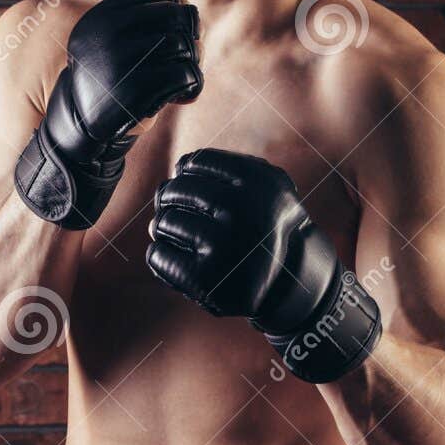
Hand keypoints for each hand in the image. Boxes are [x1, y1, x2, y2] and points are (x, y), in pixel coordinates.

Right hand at [15, 0, 201, 228]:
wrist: (79, 131)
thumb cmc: (106, 85)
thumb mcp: (110, 46)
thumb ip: (142, 25)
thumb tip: (188, 8)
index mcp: (99, 19)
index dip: (176, 11)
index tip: (175, 33)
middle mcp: (105, 36)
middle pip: (176, 18)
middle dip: (190, 37)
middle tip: (187, 57)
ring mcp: (118, 63)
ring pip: (183, 46)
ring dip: (193, 63)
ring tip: (183, 80)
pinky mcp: (135, 91)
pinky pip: (184, 75)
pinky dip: (193, 85)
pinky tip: (183, 96)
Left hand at [145, 148, 381, 383]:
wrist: (286, 281)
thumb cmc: (263, 225)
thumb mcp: (264, 185)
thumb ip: (225, 168)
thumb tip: (175, 172)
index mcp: (257, 181)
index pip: (192, 163)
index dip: (186, 174)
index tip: (197, 190)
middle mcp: (241, 210)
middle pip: (173, 190)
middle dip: (172, 201)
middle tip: (186, 215)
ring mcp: (221, 245)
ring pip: (162, 223)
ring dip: (166, 231)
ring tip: (187, 239)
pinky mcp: (203, 278)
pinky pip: (157, 256)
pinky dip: (161, 258)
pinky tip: (181, 260)